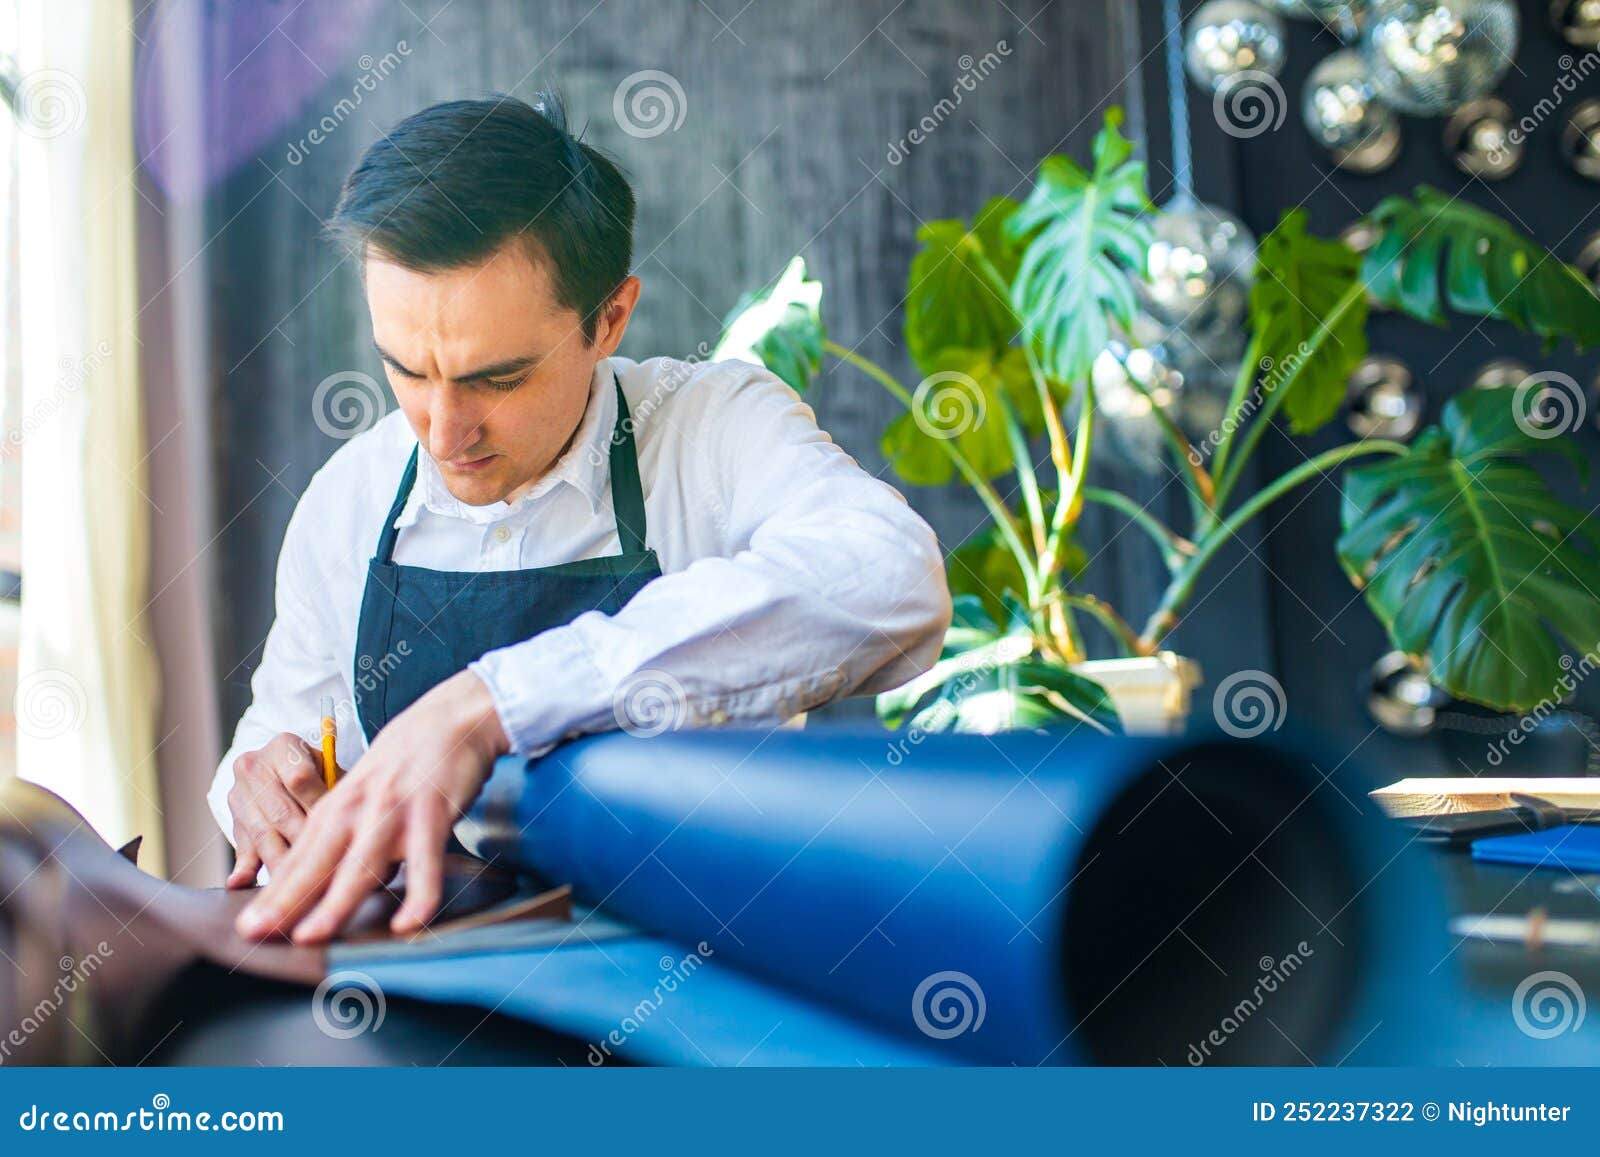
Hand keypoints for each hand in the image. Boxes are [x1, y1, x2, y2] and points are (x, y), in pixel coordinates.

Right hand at [225, 732, 331, 887]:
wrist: (277, 768)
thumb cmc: (318, 771)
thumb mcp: (329, 768)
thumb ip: (339, 788)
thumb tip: (354, 811)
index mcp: (283, 747)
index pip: (300, 779)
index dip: (319, 806)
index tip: (338, 828)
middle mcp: (254, 767)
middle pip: (281, 812)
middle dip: (304, 842)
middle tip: (328, 867)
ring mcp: (239, 795)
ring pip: (263, 835)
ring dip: (282, 863)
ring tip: (303, 885)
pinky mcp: (233, 821)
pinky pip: (241, 848)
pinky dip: (244, 869)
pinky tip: (244, 883)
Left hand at [235, 670, 509, 942]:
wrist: (451, 718)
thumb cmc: (407, 759)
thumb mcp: (364, 790)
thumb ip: (345, 831)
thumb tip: (321, 878)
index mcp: (337, 806)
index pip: (299, 857)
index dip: (274, 893)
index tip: (249, 927)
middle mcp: (357, 810)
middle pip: (317, 862)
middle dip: (284, 900)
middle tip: (254, 933)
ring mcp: (393, 812)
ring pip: (361, 866)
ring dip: (335, 903)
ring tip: (311, 937)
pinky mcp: (431, 814)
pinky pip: (426, 864)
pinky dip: (419, 896)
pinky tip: (408, 924)